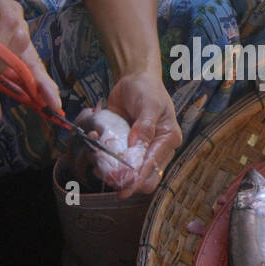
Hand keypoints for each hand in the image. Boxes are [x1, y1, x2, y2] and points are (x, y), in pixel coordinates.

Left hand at [106, 72, 181, 197]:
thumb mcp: (149, 104)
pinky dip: (106, 162)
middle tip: (109, 179)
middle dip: (127, 181)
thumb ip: (145, 125)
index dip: (139, 178)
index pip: (154, 165)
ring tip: (98, 167)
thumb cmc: (147, 89)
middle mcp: (156, 148)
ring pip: (129, 173)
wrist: (134, 79)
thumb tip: (137, 146)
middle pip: (145, 177)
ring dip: (113, 173)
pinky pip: (117, 161)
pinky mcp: (126, 146)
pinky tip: (96, 157)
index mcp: (168, 139)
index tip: (125, 187)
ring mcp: (140, 149)